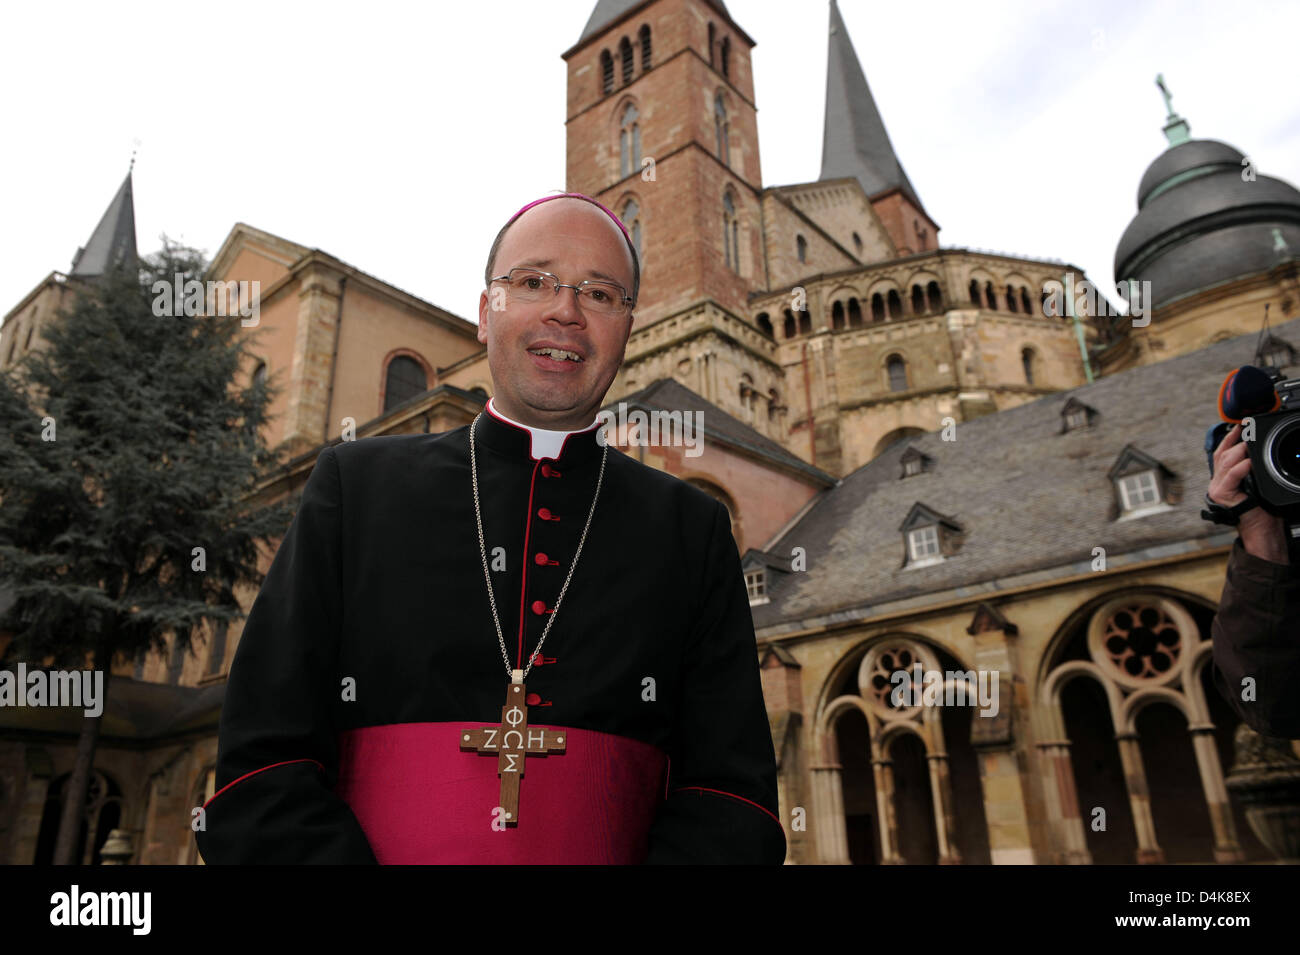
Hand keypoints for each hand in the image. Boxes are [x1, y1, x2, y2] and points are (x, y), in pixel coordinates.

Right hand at [1209, 422, 1288, 563]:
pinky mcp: (1221, 494)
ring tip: (1250, 442)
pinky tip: (1250, 461)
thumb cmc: (1262, 508)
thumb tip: (1255, 452)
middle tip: (1247, 430)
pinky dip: (1242, 467)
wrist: (1260, 528)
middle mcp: (1216, 481)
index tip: (1239, 424)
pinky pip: (1232, 475)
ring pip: (1226, 461)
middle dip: (1236, 440)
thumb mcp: (1256, 482)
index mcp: (1223, 477)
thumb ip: (1251, 468)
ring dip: (1240, 450)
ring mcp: (1216, 487)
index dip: (1229, 436)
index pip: (1222, 451)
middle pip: (1223, 453)